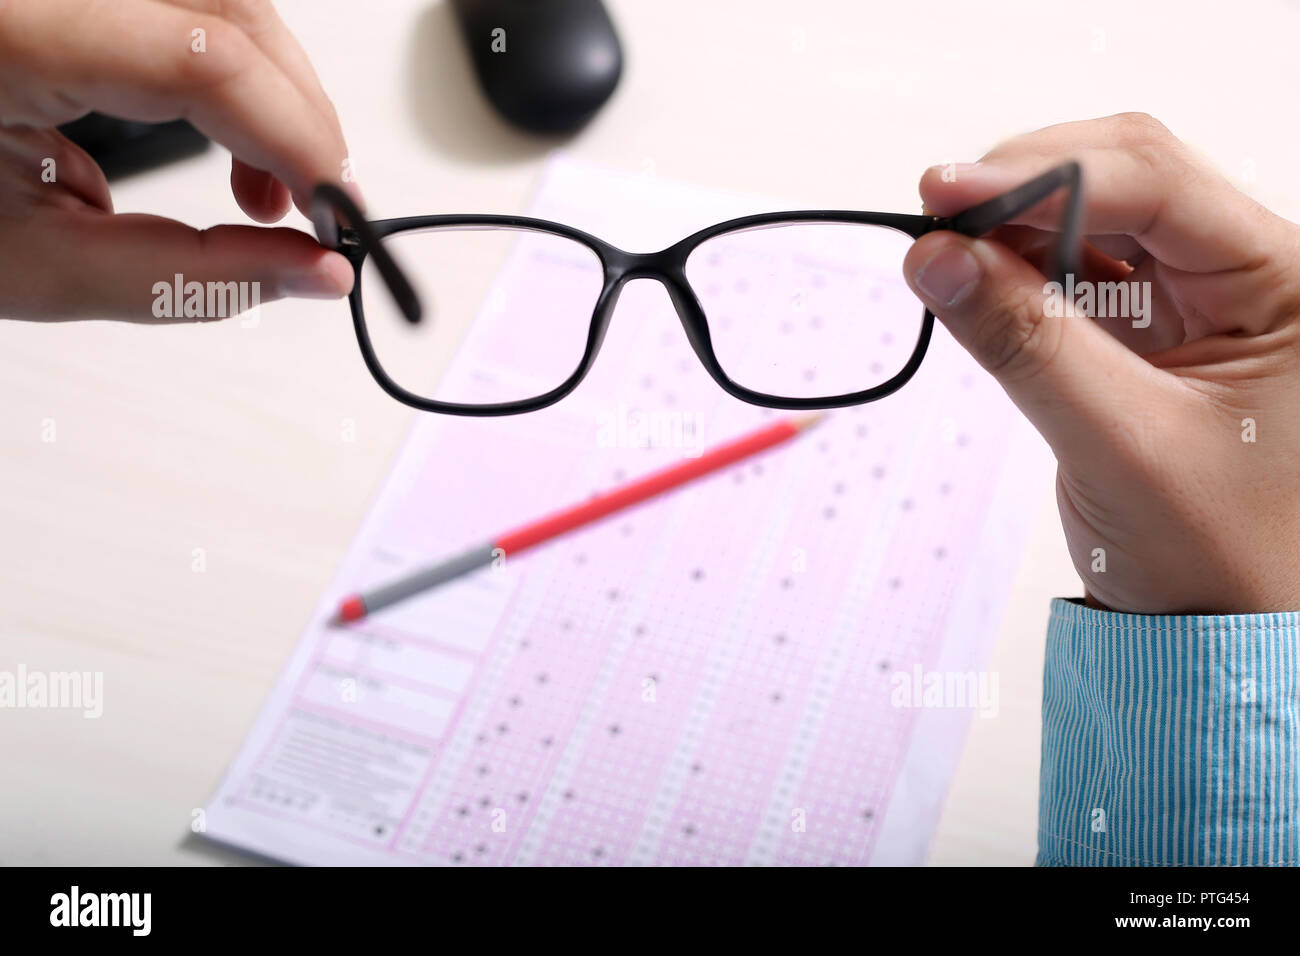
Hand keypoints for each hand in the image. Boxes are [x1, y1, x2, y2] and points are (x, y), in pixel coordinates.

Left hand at [0, 0, 355, 319]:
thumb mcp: (35, 267)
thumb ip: (189, 277)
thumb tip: (317, 272)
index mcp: (0, 37)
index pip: (201, 59)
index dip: (297, 136)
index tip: (339, 213)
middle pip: (229, 5)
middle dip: (298, 111)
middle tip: (314, 209)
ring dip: (272, 89)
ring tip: (263, 187)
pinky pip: (182, 5)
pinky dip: (228, 68)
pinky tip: (224, 135)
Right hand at [903, 113, 1299, 613]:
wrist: (1223, 631)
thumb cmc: (1218, 556)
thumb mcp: (1118, 446)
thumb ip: (1026, 343)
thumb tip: (938, 258)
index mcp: (1289, 286)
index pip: (1159, 183)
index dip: (1043, 174)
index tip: (946, 192)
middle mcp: (1252, 275)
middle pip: (1128, 178)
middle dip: (1024, 190)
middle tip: (935, 217)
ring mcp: (1204, 300)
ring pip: (1098, 220)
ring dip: (1015, 230)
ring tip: (946, 255)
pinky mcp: (1156, 332)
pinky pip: (1080, 275)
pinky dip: (1021, 273)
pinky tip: (979, 282)